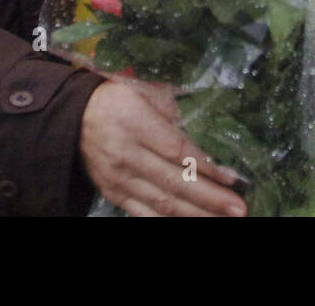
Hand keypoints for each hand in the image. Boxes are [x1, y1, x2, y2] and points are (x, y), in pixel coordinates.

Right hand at [79, 78, 247, 216]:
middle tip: (239, 210)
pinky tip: (193, 222)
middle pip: (174, 183)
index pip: (178, 152)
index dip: (207, 168)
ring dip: (196, 215)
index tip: (234, 179)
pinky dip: (168, 222)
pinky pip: (144, 214)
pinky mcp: (114, 194)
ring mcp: (119, 179)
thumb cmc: (118, 99)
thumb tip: (201, 141)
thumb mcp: (145, 92)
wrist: (75, 118)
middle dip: (210, 199)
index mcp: (136, 123)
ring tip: (224, 220)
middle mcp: (127, 155)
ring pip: (162, 204)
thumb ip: (173, 114)